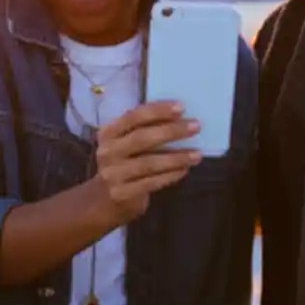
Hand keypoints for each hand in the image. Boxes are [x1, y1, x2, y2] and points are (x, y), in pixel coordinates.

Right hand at [92, 101, 201, 223]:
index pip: (133, 116)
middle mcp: (107, 152)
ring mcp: (112, 174)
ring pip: (148, 163)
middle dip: (171, 131)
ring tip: (197, 155)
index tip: (181, 107)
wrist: (107, 196)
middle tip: (196, 127)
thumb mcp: (127, 142)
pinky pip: (151, 182)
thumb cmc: (125, 161)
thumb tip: (181, 118)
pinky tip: (184, 170)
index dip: (157, 111)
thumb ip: (146, 129)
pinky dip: (170, 176)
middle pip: (141, 138)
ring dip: (176, 158)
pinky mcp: (121, 193)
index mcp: (108, 132)